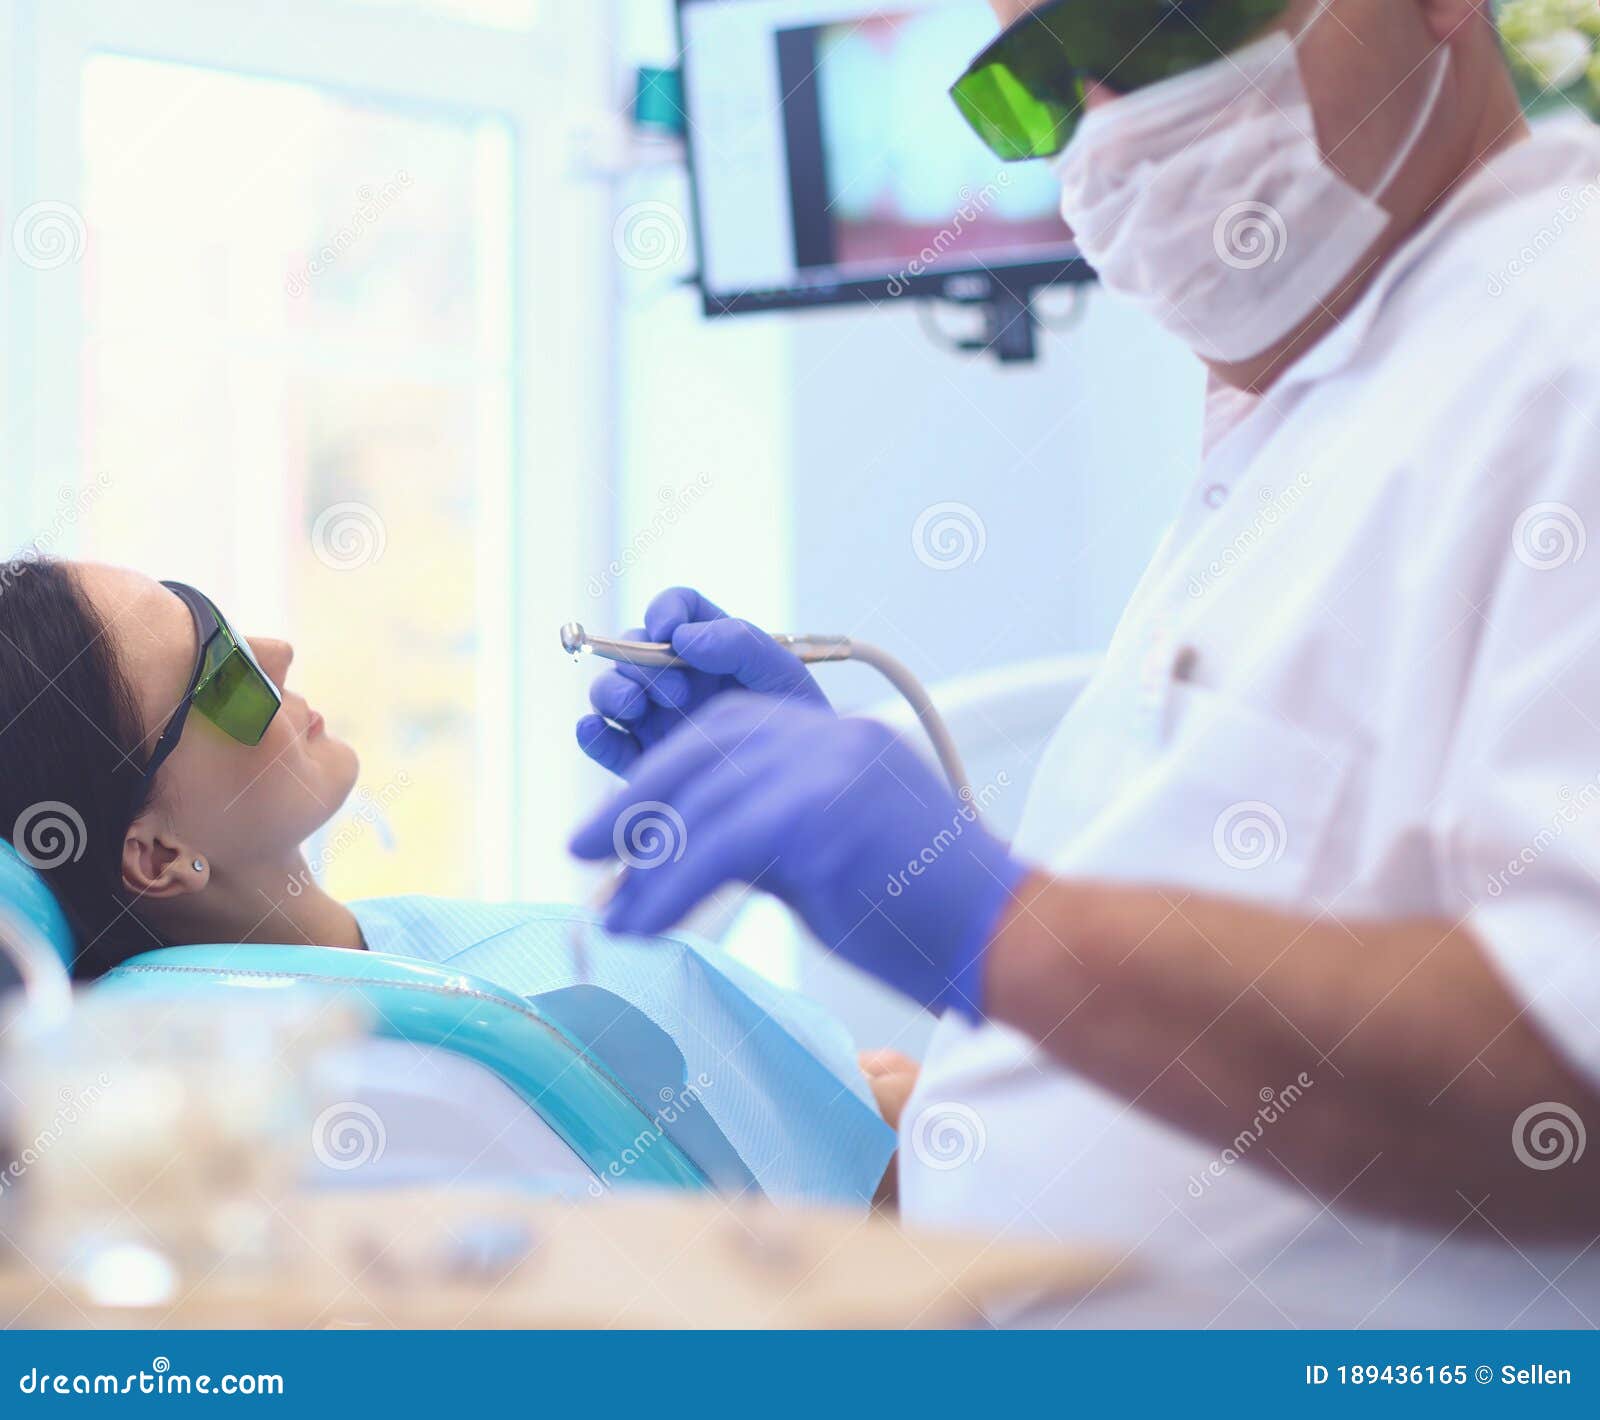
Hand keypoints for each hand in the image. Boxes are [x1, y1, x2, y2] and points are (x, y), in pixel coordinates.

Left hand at [569, 693, 1025, 1018]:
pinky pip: (712, 850)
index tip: (618, 818)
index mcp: (841, 738)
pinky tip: (640, 925)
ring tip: (609, 911)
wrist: (1006, 936)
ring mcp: (826, 771)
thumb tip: (694, 853)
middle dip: (635, 802)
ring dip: (642, 864)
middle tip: (580, 847)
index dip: (664, 770)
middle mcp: (832, 739)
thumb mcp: (844, 849)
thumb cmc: (931, 912)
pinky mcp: (817, 818)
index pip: (730, 730)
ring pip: (701, 805)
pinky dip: (665, 890)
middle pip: (705, 751)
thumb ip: (774, 832)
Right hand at [576, 587, 829, 777]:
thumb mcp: (781, 674)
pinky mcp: (639, 759)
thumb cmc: (796, 728)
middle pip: (631, 647)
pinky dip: (590, 733)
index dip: (665, 610)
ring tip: (637, 710)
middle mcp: (675, 676)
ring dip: (612, 691)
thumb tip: (680, 638)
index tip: (669, 630)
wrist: (799, 795)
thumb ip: (738, 642)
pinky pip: (599, 741)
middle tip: (678, 694)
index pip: (676, 608)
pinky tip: (597, 729)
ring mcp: (653, 717)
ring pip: (608, 690)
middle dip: (643, 663)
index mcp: (710, 645)